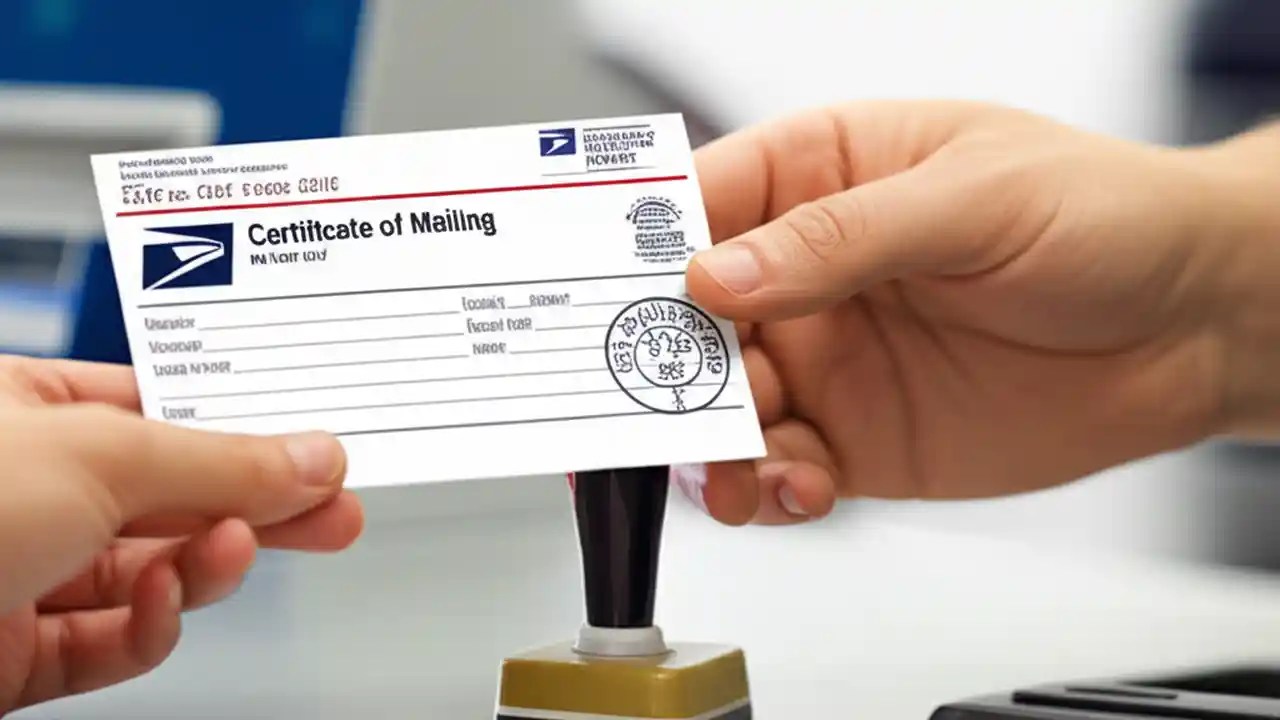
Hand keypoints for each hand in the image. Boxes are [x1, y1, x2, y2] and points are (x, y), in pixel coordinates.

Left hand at [0, 356, 362, 713]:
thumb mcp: (96, 457)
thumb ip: (220, 463)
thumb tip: (315, 461)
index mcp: (26, 407)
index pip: (161, 408)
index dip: (243, 428)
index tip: (316, 452)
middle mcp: (29, 486)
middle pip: (173, 495)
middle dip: (256, 509)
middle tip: (333, 515)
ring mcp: (25, 570)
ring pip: (153, 570)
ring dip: (204, 567)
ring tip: (235, 551)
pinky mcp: (18, 652)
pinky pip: (115, 639)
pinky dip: (152, 624)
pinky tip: (160, 604)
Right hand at [672, 100, 1279, 524]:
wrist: (1193, 326)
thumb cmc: (1103, 217)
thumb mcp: (971, 201)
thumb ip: (838, 241)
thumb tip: (717, 276)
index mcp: (823, 175)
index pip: (700, 201)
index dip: (641, 245)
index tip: (603, 293)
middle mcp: (807, 271)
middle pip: (688, 318)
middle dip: (656, 362)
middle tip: (642, 404)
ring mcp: (826, 359)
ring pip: (721, 407)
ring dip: (705, 442)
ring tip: (726, 467)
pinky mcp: (855, 439)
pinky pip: (781, 471)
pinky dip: (769, 491)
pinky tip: (794, 489)